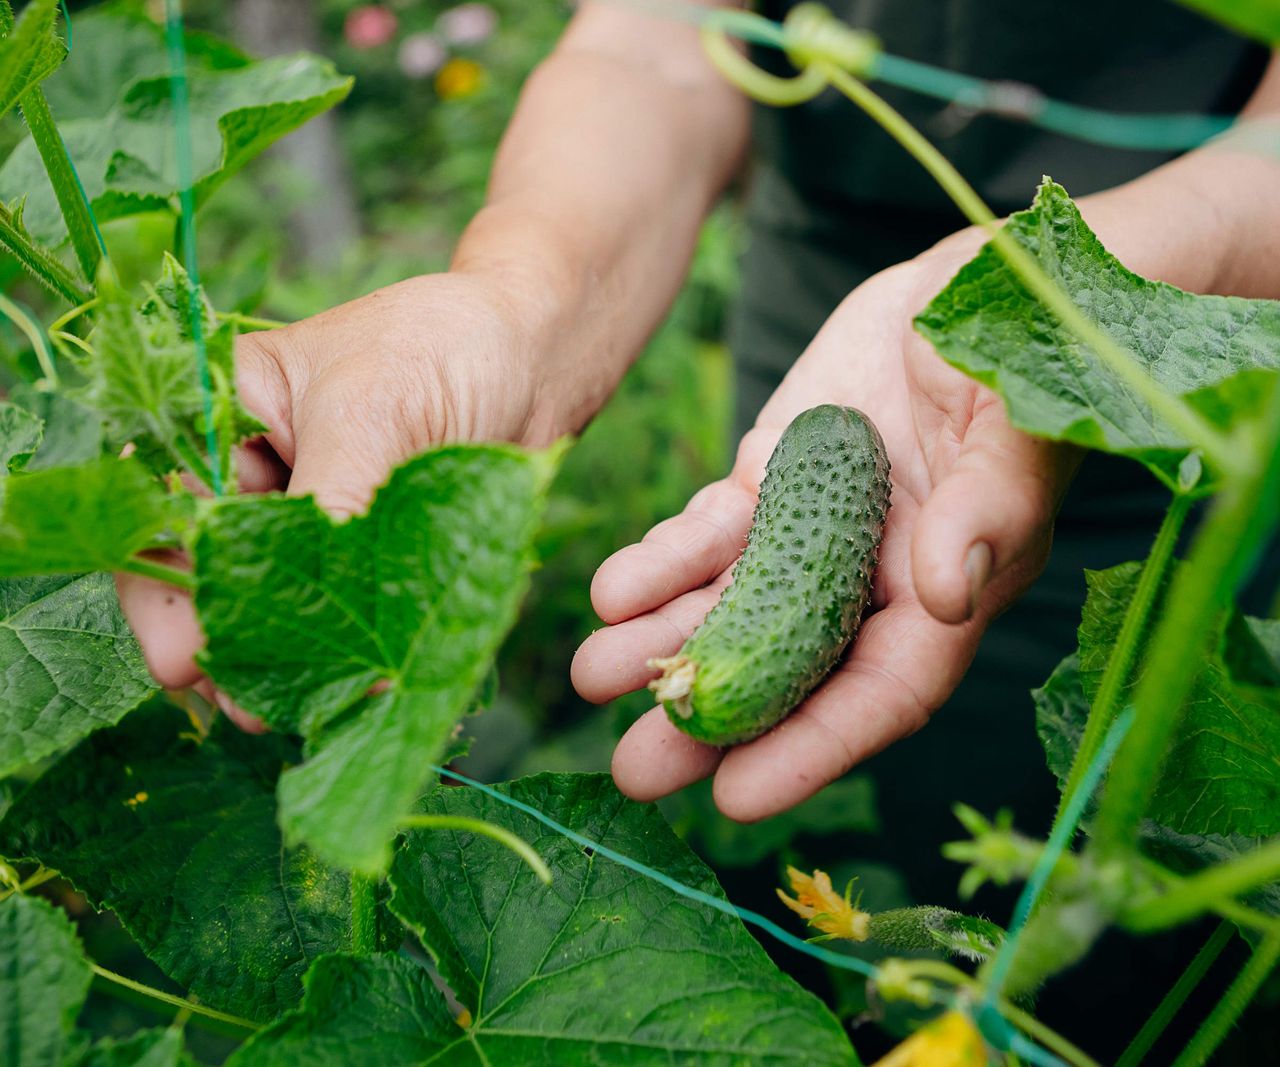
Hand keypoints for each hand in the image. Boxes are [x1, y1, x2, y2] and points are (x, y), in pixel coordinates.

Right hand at [117, 271, 554, 728]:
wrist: (540, 353)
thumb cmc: (446, 347)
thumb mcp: (372, 414)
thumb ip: (328, 512)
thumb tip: (302, 621)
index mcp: (223, 411)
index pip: (168, 507)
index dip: (165, 587)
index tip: (185, 659)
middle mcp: (259, 470)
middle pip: (213, 568)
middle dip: (224, 638)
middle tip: (243, 706)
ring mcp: (315, 516)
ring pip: (276, 600)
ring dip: (281, 658)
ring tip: (287, 712)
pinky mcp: (369, 555)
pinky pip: (342, 610)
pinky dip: (342, 649)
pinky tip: (349, 688)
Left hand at [571, 235, 1079, 820]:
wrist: (977, 286)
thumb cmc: (1025, 361)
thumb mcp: (1018, 430)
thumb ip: (986, 513)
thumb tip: (945, 596)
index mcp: (944, 594)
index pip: (878, 693)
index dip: (810, 748)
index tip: (735, 798)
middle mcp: (871, 580)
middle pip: (785, 667)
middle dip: (710, 716)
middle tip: (633, 769)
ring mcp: (812, 531)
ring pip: (730, 603)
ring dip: (662, 641)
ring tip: (589, 677)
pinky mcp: (769, 480)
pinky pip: (709, 532)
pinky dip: (662, 561)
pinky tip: (611, 591)